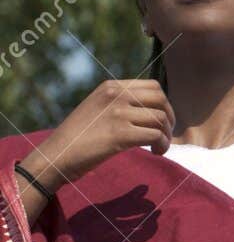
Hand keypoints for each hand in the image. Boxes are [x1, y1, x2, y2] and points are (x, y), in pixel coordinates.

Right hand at [26, 79, 175, 192]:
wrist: (56, 155)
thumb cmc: (78, 137)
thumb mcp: (98, 107)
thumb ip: (121, 102)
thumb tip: (153, 108)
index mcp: (111, 87)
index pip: (153, 86)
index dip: (164, 104)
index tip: (161, 120)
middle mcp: (115, 95)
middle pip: (161, 100)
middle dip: (169, 118)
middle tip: (164, 134)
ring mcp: (117, 113)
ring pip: (160, 119)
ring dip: (166, 135)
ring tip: (158, 147)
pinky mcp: (119, 134)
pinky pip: (155, 136)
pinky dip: (162, 145)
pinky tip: (156, 152)